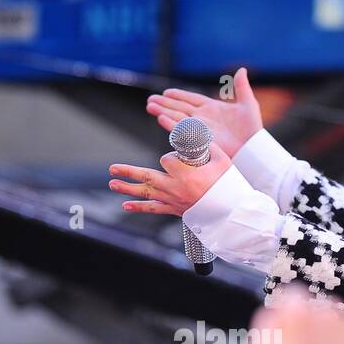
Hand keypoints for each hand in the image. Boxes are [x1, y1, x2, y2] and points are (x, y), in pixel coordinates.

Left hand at [109, 142, 232, 216]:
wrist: (231, 211)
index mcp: (186, 174)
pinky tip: (126, 205)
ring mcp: (173, 200)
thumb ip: (207, 144)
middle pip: (147, 176)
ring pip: (146, 193)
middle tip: (112, 168)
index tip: (180, 157)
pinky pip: (154, 208)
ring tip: (112, 183)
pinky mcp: (174, 209)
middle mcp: (176, 188)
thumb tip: (195, 131)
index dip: (171, 156)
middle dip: (128, 172)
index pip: (167, 159)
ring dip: (127, 188)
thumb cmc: (228, 185)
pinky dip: (139, 207)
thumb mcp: (222, 160)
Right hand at [145, 68, 264, 157]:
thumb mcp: (248, 104)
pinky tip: (161, 118)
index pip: (191, 99)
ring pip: (177, 117)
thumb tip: (242, 69)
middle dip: (165, 104)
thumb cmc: (252, 128)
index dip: (179, 96)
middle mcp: (203, 117)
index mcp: (212, 107)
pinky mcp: (199, 138)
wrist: (251, 148)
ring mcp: (200, 128)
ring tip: (150, 106)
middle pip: (180, 108)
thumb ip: (242, 87)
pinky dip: (171, 124)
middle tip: (150, 100)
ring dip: (163, 111)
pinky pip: (182, 130)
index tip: (166, 92)